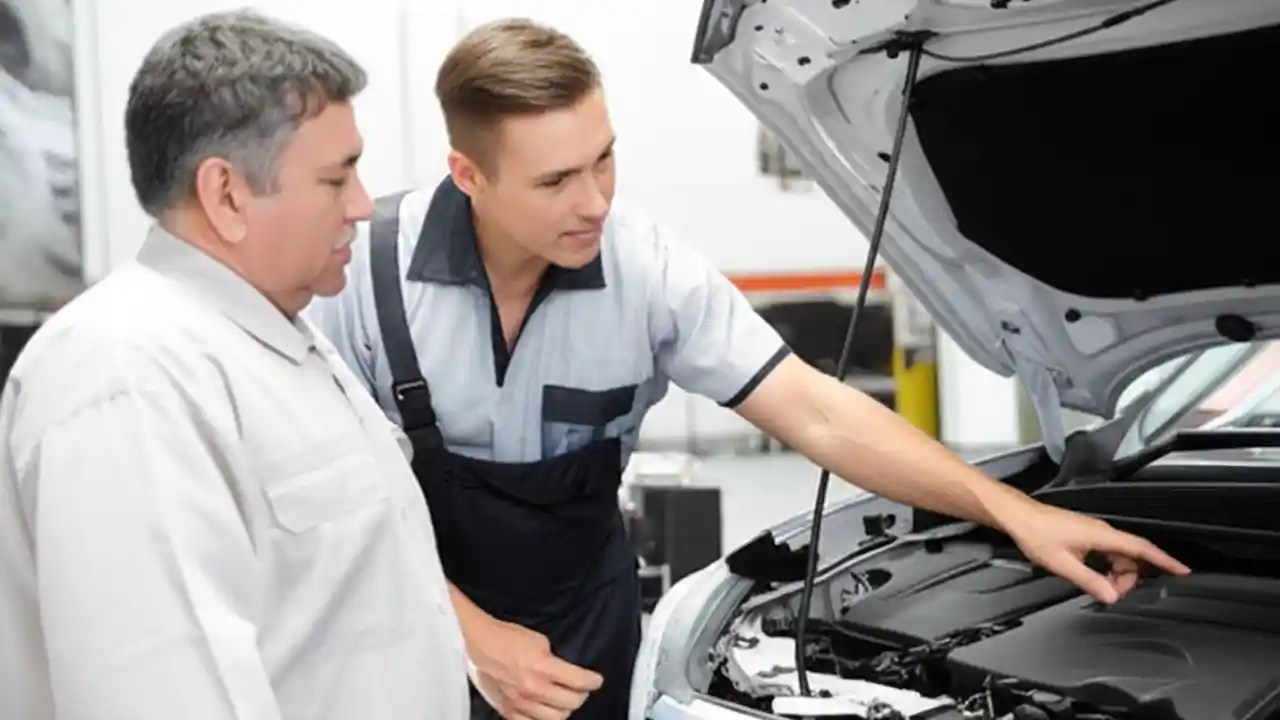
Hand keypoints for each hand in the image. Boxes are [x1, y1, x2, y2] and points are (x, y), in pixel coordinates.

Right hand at [467, 616, 601, 719]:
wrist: (482, 644)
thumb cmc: (509, 637)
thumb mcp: (540, 641)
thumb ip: (556, 662)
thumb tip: (568, 674)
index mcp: (543, 667)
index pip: (579, 681)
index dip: (593, 681)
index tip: (596, 680)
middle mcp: (533, 688)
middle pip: (572, 703)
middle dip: (581, 695)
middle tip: (581, 689)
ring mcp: (520, 703)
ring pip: (556, 718)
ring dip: (564, 709)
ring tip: (564, 700)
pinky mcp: (509, 710)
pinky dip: (543, 718)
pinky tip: (545, 709)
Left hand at [1001, 500, 1190, 603]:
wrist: (1018, 517)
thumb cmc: (1036, 534)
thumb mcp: (1062, 564)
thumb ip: (1089, 581)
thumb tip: (1111, 596)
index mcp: (1101, 535)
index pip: (1141, 548)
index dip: (1164, 560)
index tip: (1182, 570)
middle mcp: (1102, 531)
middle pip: (1131, 557)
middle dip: (1128, 578)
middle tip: (1110, 593)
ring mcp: (1094, 533)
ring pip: (1119, 557)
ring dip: (1115, 574)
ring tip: (1098, 586)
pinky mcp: (1086, 535)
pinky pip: (1107, 553)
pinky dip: (1106, 567)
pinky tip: (1093, 576)